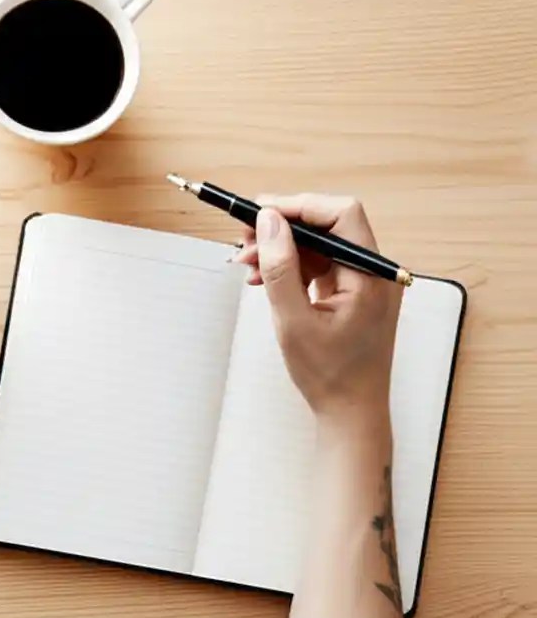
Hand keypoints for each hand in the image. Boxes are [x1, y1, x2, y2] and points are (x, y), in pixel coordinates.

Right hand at [235, 195, 402, 422]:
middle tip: (245, 236)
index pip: (341, 214)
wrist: (350, 411)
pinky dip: (290, 266)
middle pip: (328, 225)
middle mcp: (373, 271)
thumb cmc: (330, 375)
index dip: (298, 206)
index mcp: (371, 275)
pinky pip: (319, 264)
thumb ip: (281, 268)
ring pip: (319, 244)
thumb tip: (269, 222)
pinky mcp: (351, 292)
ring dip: (281, 248)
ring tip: (247, 262)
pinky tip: (263, 277)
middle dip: (283, 227)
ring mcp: (363, 281)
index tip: (261, 212)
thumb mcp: (293, 321)